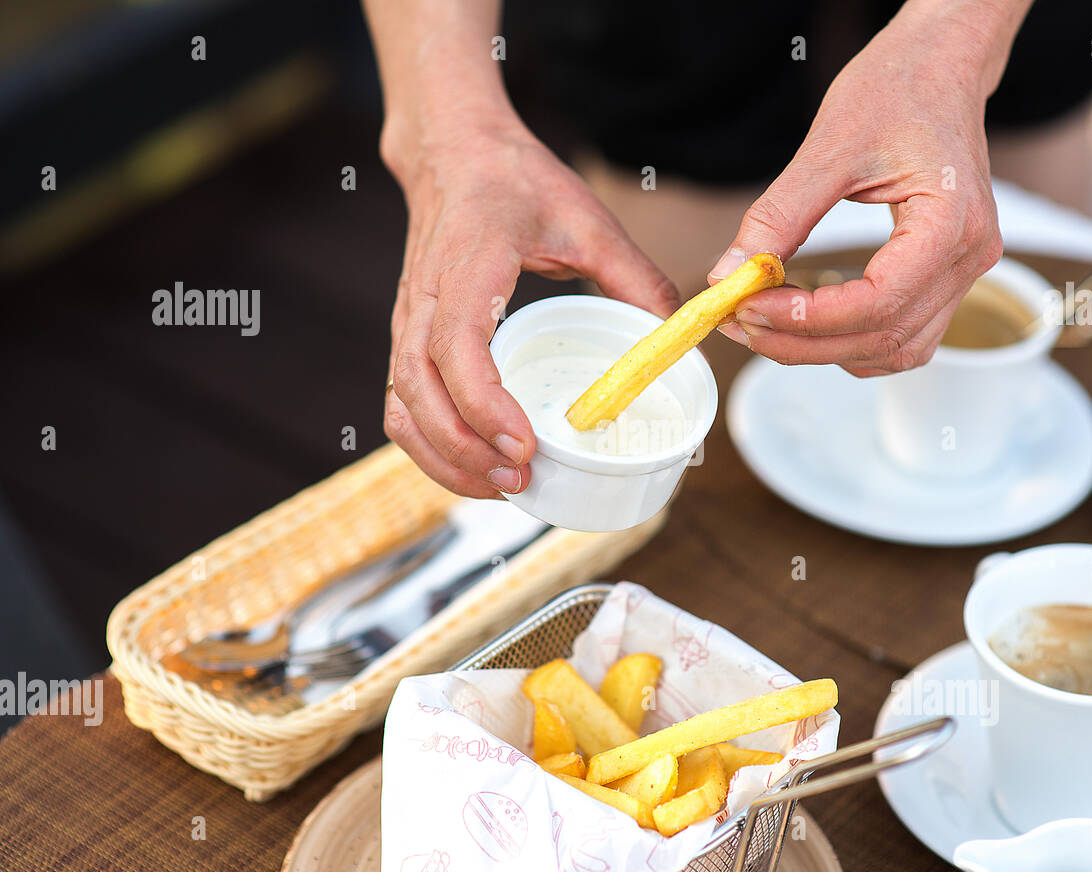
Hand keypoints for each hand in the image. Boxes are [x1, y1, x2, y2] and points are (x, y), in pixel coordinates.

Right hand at [382, 125, 679, 497]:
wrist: (453, 153)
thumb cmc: (515, 182)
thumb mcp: (587, 219)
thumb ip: (635, 276)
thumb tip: (675, 337)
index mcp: (465, 267)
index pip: (454, 348)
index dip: (483, 404)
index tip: (522, 442)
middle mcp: (422, 301)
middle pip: (418, 394)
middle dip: (464, 450)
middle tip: (523, 478)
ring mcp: (406, 323)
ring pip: (402, 408)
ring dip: (444, 458)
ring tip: (503, 483)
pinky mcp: (407, 339)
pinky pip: (402, 405)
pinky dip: (431, 448)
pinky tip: (476, 466)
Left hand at [710, 6, 1012, 376]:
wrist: (939, 68)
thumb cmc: (896, 91)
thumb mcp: (828, 147)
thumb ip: (778, 217)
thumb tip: (728, 275)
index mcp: (952, 222)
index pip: (879, 301)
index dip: (807, 318)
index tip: (748, 306)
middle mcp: (970, 258)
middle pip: (883, 337)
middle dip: (802, 342)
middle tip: (740, 321)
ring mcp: (964, 274)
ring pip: (895, 350)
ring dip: (824, 351)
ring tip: (765, 323)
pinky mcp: (946, 278)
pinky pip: (902, 337)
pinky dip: (852, 342)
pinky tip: (807, 321)